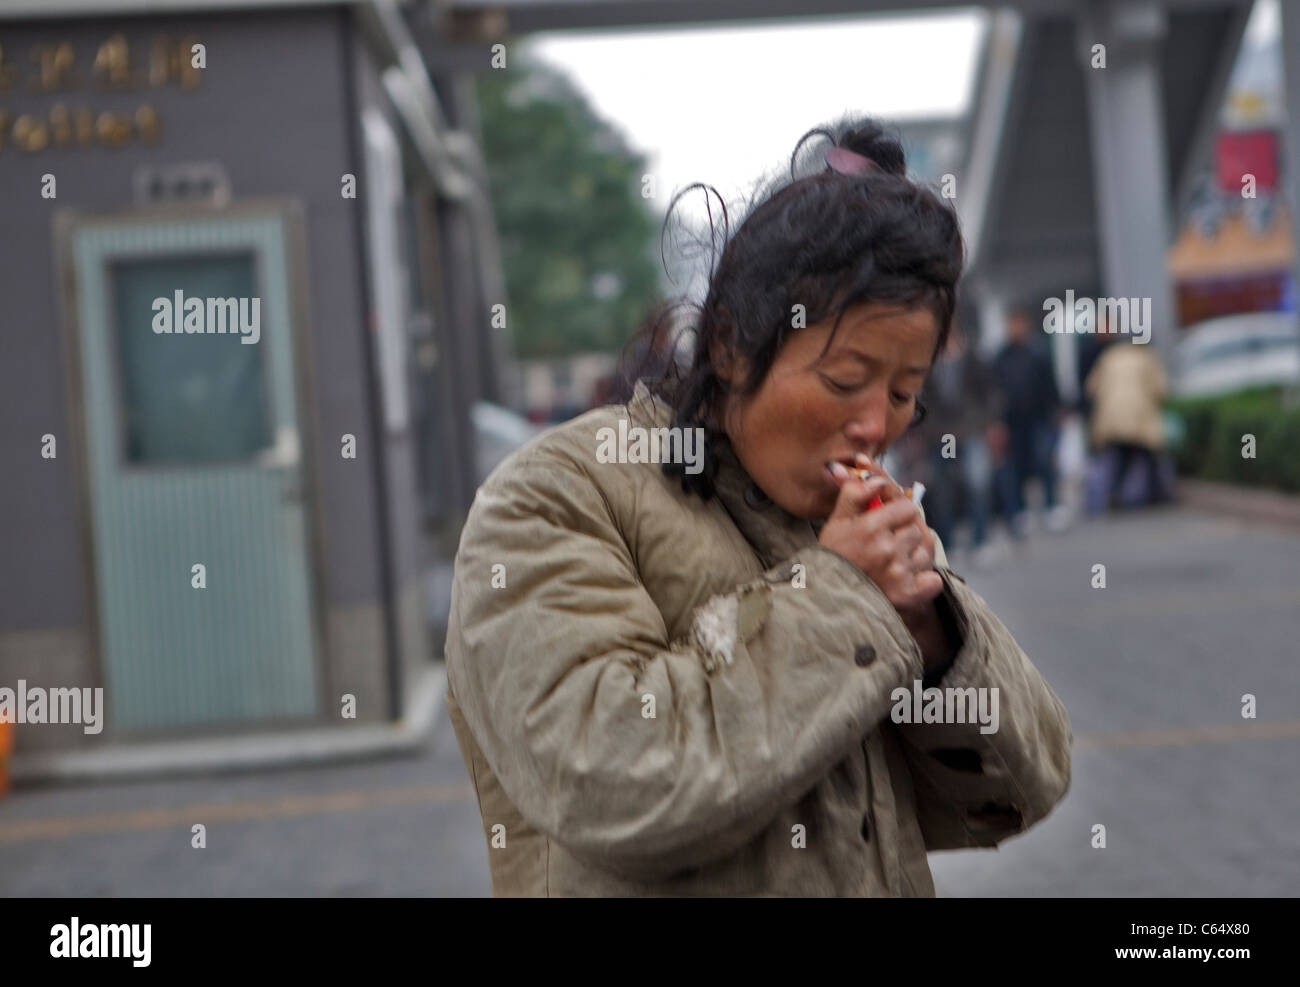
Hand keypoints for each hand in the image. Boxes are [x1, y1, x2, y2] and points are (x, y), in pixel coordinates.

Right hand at [817, 461, 941, 611]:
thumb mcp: (837, 521)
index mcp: (870, 527)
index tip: (889, 520)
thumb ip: (855, 494)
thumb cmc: (832, 557)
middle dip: (904, 533)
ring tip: (892, 563)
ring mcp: (898, 574)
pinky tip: (908, 580)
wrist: (826, 599)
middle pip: (915, 530)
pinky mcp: (906, 596)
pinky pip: (932, 581)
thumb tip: (877, 479)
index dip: (900, 512)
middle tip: (887, 544)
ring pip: (924, 554)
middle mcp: (887, 549)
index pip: (907, 507)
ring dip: (914, 557)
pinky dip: (925, 581)